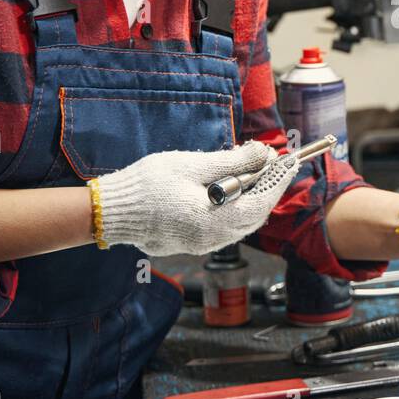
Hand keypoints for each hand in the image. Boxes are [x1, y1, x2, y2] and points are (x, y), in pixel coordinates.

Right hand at [91, 141, 299, 255]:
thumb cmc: (147, 184)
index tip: (290, 161)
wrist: (108, 210)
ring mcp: (200, 245)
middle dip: (267, 188)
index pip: (262, 202)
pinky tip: (230, 188)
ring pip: (240, 224)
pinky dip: (234, 208)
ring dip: (251, 198)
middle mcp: (212, 239)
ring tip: (252, 170)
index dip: (279, 181)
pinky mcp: (190, 244)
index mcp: (214, 221)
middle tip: (272, 162)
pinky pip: (224, 228)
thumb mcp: (194, 165)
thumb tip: (264, 153)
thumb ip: (233, 161)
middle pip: (254, 216)